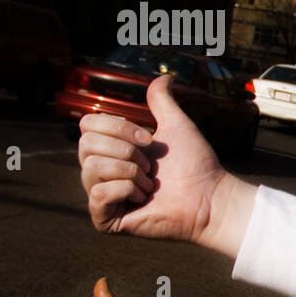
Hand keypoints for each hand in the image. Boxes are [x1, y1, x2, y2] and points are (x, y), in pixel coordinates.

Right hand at [79, 75, 232, 246]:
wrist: (210, 196)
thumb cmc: (196, 164)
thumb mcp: (175, 125)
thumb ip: (162, 101)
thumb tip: (164, 76)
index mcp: (112, 149)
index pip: (87, 125)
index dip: (119, 127)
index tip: (149, 139)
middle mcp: (102, 172)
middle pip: (85, 144)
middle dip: (126, 150)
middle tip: (150, 166)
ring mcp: (102, 196)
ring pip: (91, 168)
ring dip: (129, 171)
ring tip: (150, 183)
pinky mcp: (106, 220)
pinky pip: (98, 194)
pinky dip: (126, 190)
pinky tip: (144, 199)